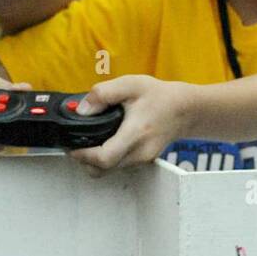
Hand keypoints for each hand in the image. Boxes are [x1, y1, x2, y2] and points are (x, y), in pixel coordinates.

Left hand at [68, 76, 192, 174]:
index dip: (83, 156)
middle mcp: (140, 152)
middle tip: (74, 145)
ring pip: (110, 171)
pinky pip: (118, 166)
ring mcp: (142, 160)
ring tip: (87, 142)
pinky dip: (106, 159)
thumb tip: (82, 110)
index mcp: (136, 133)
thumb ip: (102, 94)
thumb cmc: (159, 96)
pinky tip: (102, 143)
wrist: (185, 109)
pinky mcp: (143, 162)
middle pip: (103, 170)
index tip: (72, 147)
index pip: (104, 158)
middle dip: (83, 160)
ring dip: (94, 161)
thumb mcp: (129, 84)